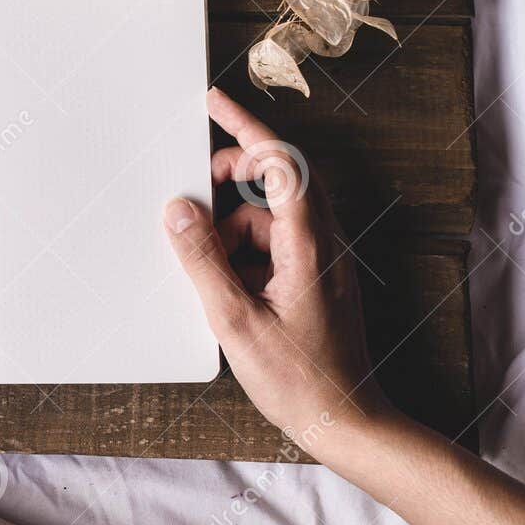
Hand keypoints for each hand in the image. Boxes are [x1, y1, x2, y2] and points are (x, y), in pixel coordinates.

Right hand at [162, 87, 392, 449]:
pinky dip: (242, 251)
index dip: (245, 126)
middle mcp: (321, 241)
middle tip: (190, 196)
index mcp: (308, 242)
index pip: (281, 161)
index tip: (213, 103)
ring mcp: (320, 259)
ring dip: (231, 225)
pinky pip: (272, 243)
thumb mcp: (235, 319)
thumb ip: (203, 259)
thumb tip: (178, 208)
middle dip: (229, 178)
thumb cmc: (300, 378)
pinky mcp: (313, 278)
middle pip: (275, 179)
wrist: (346, 421)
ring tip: (206, 264)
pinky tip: (224, 285)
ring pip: (268, 214)